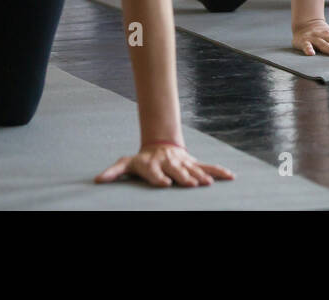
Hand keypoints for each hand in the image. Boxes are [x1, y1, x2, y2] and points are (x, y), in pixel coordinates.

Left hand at [96, 143, 233, 187]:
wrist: (160, 144)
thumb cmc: (141, 159)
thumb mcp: (126, 163)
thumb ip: (114, 172)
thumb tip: (97, 180)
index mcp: (152, 164)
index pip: (155, 172)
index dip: (159, 178)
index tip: (165, 184)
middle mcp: (169, 163)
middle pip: (177, 171)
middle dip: (184, 177)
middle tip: (191, 184)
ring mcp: (183, 163)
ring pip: (193, 169)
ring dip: (202, 176)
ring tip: (208, 183)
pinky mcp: (194, 163)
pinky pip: (208, 167)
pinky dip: (220, 171)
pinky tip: (230, 177)